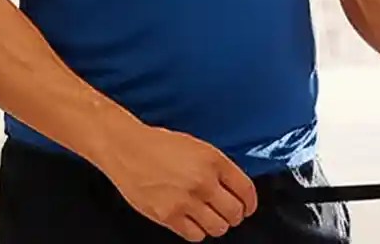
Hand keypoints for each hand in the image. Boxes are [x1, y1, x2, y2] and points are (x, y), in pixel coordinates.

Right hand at [92, 123, 257, 241]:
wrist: (128, 149)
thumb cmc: (159, 145)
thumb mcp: (199, 147)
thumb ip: (218, 168)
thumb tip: (234, 188)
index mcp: (214, 161)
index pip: (246, 190)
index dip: (251, 203)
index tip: (248, 207)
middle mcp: (202, 181)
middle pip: (234, 212)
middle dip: (236, 216)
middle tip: (230, 214)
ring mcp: (185, 200)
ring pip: (217, 227)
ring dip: (217, 225)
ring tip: (210, 218)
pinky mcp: (168, 215)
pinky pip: (195, 235)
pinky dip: (198, 232)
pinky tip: (193, 222)